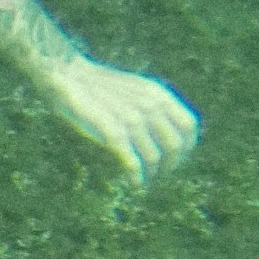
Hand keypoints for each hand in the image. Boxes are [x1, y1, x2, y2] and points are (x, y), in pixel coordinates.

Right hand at [52, 60, 200, 181]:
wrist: (69, 76)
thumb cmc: (100, 87)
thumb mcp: (136, 90)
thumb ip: (155, 106)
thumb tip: (168, 133)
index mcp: (158, 94)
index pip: (189, 126)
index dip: (188, 147)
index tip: (176, 158)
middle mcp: (150, 106)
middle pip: (175, 146)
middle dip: (170, 165)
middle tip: (159, 174)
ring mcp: (132, 119)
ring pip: (154, 157)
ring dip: (152, 174)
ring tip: (144, 180)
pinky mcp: (113, 131)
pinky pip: (133, 162)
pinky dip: (136, 176)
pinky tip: (134, 183)